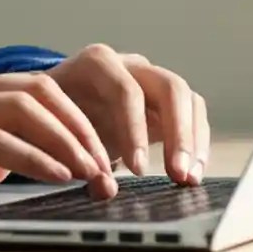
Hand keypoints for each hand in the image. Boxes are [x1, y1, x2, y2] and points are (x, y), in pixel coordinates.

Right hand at [0, 66, 116, 211]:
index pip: (27, 87)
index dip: (71, 115)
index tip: (95, 148)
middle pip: (41, 89)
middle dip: (85, 124)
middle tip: (109, 161)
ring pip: (30, 108)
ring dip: (73, 141)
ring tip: (95, 173)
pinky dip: (37, 158)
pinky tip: (58, 176)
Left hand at [46, 43, 209, 187]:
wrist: (56, 105)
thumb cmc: (55, 116)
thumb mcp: (56, 131)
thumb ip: (77, 158)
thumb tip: (105, 188)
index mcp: (97, 63)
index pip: (125, 90)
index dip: (135, 129)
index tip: (138, 170)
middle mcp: (130, 65)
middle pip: (169, 87)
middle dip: (178, 133)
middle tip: (177, 173)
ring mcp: (153, 78)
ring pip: (188, 99)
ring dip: (193, 141)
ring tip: (189, 178)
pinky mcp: (168, 99)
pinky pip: (194, 114)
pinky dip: (197, 143)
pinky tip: (192, 172)